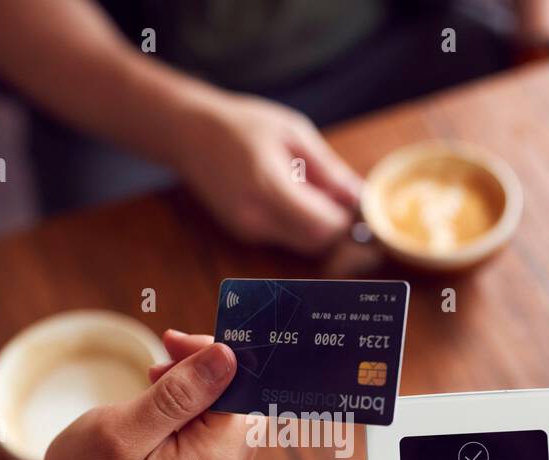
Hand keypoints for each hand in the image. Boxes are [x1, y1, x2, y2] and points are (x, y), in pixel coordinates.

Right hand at [21, 329, 255, 459]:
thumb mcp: (119, 431)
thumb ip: (177, 396)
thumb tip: (227, 357)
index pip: (240, 394)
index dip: (213, 360)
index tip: (172, 343)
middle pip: (242, 402)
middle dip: (205, 371)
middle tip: (156, 367)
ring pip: (232, 410)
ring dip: (198, 386)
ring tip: (154, 383)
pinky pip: (220, 426)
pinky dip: (195, 405)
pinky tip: (163, 403)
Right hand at [177, 94, 362, 254]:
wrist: (190, 134)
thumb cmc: (241, 125)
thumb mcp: (293, 133)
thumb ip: (328, 169)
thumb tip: (358, 195)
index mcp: (269, 188)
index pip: (323, 226)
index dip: (346, 217)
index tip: (351, 196)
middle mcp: (256, 219)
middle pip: (315, 242)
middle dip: (334, 224)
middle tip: (333, 191)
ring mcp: (247, 231)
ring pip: (302, 243)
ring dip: (317, 223)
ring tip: (307, 186)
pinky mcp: (244, 235)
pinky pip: (285, 238)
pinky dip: (298, 222)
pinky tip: (289, 193)